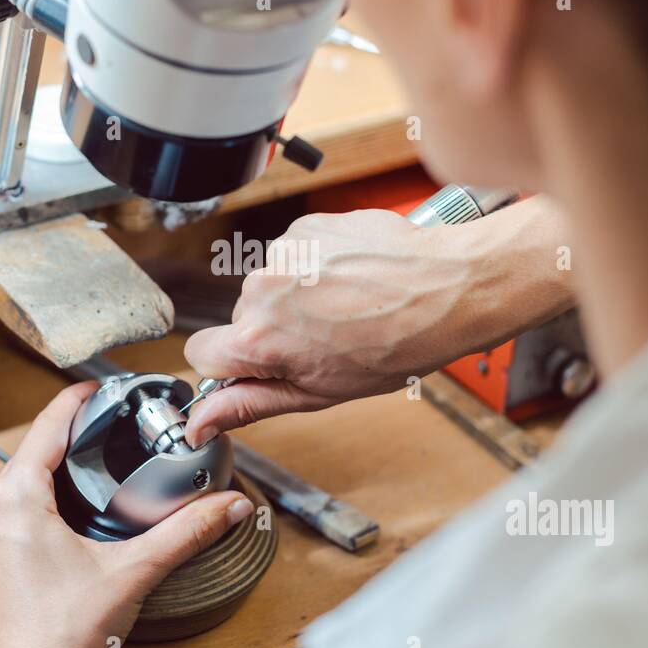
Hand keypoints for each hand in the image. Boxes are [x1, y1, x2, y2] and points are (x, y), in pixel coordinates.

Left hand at [0, 381, 254, 647]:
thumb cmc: (60, 639)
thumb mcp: (134, 572)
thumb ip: (187, 532)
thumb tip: (228, 506)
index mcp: (15, 500)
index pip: (47, 424)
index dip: (79, 399)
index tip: (102, 386)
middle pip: (34, 450)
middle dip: (75, 436)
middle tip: (113, 425)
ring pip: (21, 482)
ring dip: (57, 470)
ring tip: (98, 464)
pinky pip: (11, 511)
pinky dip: (42, 502)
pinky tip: (73, 515)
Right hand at [183, 199, 573, 444]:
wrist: (447, 288)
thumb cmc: (397, 345)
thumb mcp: (319, 391)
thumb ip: (251, 403)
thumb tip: (200, 421)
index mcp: (258, 338)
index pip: (203, 354)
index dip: (232, 366)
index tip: (261, 367)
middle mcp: (260, 289)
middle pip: (243, 318)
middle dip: (275, 329)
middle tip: (327, 339)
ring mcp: (283, 251)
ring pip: (271, 285)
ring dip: (299, 296)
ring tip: (347, 307)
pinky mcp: (305, 226)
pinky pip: (294, 254)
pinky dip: (316, 266)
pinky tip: (353, 280)